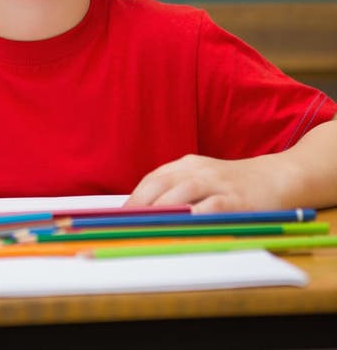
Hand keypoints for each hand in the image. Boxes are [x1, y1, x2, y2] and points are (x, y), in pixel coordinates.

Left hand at [125, 153, 287, 212]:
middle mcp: (199, 170)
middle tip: (125, 226)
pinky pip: (212, 207)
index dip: (134, 198)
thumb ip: (177, 192)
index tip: (118, 218)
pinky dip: (196, 216)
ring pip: (183, 192)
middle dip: (140, 206)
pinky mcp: (237, 200)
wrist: (276, 177)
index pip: (153, 179)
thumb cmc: (233, 184)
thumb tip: (143, 215)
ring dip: (162, 210)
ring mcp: (218, 183)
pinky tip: (182, 228)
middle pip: (162, 184)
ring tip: (144, 227)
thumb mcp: (202, 179)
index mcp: (187, 165)